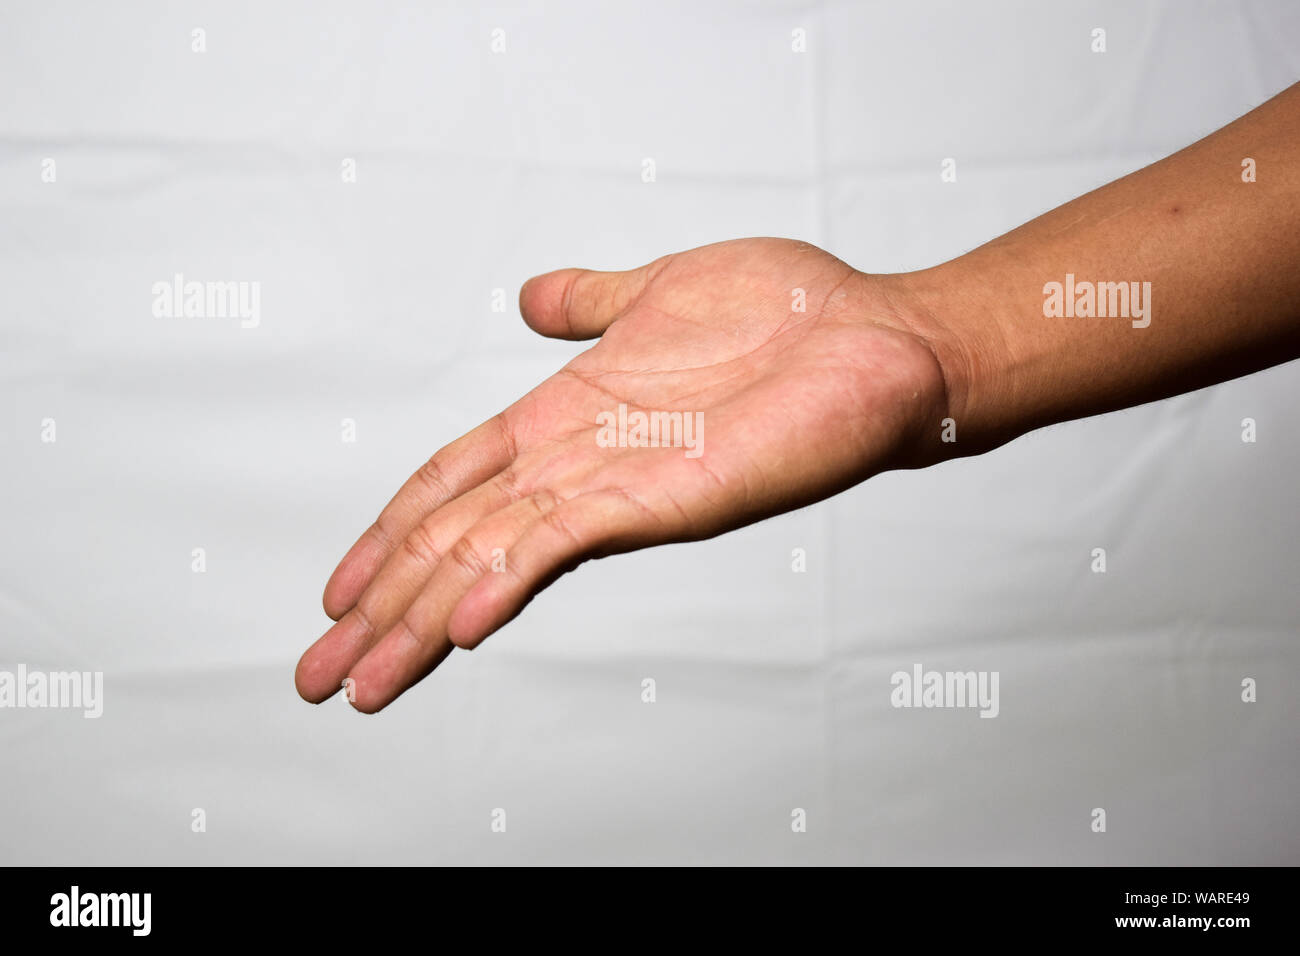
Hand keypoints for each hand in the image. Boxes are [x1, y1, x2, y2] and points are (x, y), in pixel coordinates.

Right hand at [295, 238, 954, 711]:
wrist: (880, 336)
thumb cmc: (785, 310)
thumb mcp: (660, 288)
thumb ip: (590, 302)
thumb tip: (529, 299)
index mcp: (565, 419)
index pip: (452, 484)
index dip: (387, 533)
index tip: (334, 589)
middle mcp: (578, 464)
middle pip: (452, 541)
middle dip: (380, 608)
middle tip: (315, 677)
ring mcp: (616, 487)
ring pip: (490, 557)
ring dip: (417, 621)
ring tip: (359, 680)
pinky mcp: (661, 497)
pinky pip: (563, 544)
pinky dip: (503, 582)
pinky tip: (454, 627)